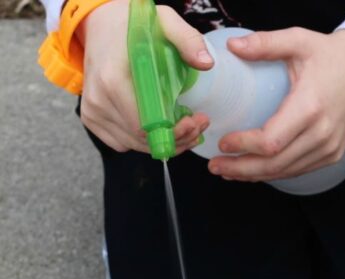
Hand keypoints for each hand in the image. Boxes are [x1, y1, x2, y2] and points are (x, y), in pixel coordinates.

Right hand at [77, 0, 212, 153]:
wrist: (99, 23)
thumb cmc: (131, 24)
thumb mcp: (164, 21)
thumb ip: (186, 39)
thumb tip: (206, 63)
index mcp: (112, 80)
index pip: (144, 127)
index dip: (174, 133)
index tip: (195, 122)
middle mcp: (98, 101)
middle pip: (142, 140)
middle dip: (176, 139)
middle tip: (197, 126)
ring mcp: (92, 112)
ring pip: (135, 145)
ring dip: (164, 142)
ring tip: (185, 126)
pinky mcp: (91, 119)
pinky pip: (124, 142)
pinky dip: (145, 141)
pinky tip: (161, 127)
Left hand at [209, 28, 344, 180]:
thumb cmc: (330, 55)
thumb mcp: (298, 40)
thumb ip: (264, 43)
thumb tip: (231, 47)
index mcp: (310, 107)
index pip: (271, 140)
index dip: (244, 146)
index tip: (223, 142)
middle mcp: (321, 134)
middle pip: (275, 164)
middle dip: (242, 168)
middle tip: (216, 167)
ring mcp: (329, 148)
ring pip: (285, 172)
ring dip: (255, 175)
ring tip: (229, 171)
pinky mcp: (332, 155)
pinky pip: (297, 170)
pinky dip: (274, 173)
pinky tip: (254, 170)